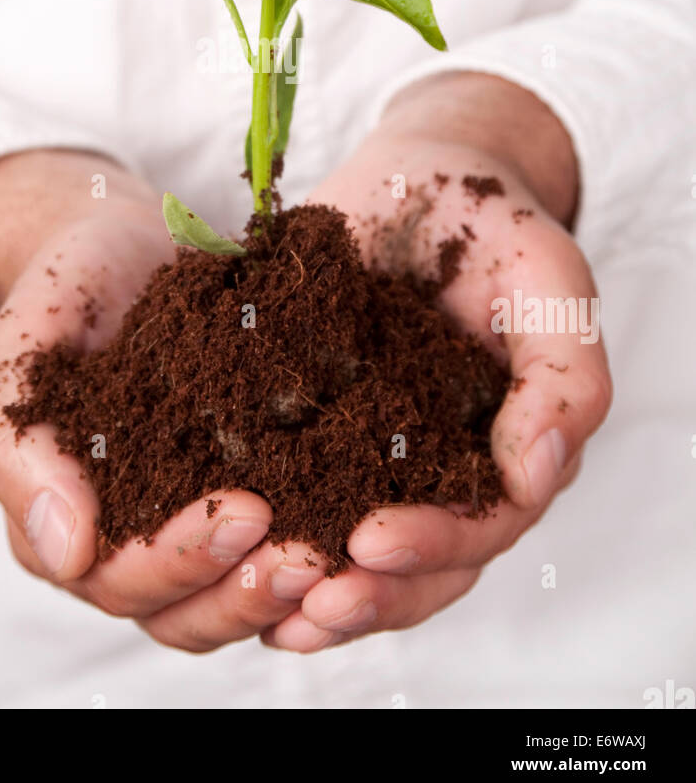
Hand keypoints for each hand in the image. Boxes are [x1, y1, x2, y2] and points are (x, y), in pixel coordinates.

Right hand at [0, 149, 331, 649]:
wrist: (123, 241)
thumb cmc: (66, 290)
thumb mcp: (24, 344)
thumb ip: (21, 444)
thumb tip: (65, 554)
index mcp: (61, 517)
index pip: (114, 576)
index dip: (177, 558)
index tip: (244, 512)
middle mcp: (122, 540)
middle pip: (178, 610)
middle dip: (241, 590)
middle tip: (306, 552)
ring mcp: (182, 523)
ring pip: (227, 602)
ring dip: (278, 591)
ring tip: (331, 555)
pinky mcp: (240, 492)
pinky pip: (271, 550)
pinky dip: (311, 556)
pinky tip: (361, 533)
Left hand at [261, 72, 612, 652]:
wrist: (417, 174)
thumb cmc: (493, 221)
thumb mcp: (548, 279)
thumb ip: (565, 375)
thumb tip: (540, 474)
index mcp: (506, 451)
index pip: (482, 525)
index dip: (433, 543)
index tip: (372, 540)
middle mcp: (441, 471)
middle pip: (415, 564)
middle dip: (365, 591)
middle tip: (310, 601)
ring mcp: (373, 456)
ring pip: (351, 550)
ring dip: (311, 587)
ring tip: (264, 608)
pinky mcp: (310, 429)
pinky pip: (291, 493)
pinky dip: (262, 531)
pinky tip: (217, 553)